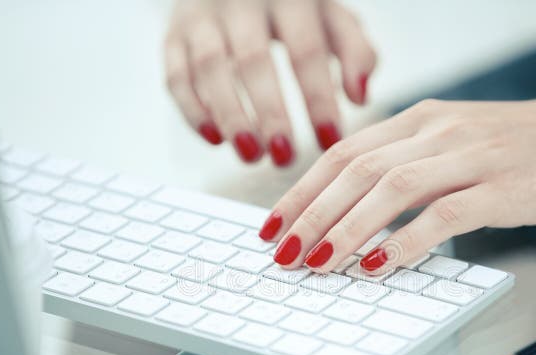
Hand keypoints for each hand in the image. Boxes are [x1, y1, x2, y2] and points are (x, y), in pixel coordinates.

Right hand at [164, 0, 375, 165]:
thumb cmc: (296, 10)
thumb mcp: (333, 20)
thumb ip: (355, 53)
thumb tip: (360, 96)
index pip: (307, 50)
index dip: (318, 99)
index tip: (329, 141)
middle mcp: (243, 0)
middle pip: (254, 60)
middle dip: (270, 113)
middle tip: (284, 158)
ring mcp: (204, 16)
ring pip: (210, 68)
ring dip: (230, 116)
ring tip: (251, 155)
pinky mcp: (175, 34)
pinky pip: (175, 73)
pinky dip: (192, 109)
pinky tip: (213, 139)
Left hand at [260, 94, 535, 271]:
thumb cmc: (530, 145)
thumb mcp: (460, 139)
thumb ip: (412, 164)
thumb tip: (359, 211)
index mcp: (422, 119)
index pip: (345, 153)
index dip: (302, 190)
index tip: (274, 225)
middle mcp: (440, 130)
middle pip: (357, 170)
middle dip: (311, 214)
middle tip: (283, 253)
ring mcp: (474, 156)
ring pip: (393, 189)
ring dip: (347, 229)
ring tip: (317, 264)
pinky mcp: (507, 186)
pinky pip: (445, 215)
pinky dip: (407, 242)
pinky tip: (380, 267)